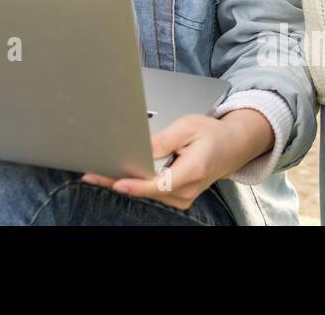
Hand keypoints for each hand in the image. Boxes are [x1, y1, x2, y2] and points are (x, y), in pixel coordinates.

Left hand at [81, 109, 272, 210]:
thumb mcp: (188, 127)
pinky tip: (119, 174)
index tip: (118, 182)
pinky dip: (136, 183)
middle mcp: (188, 190)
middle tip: (92, 173)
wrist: (232, 147)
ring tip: (99, 172)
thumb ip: (165, 140)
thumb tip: (141, 149)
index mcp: (194, 170)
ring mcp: (183, 197)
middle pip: (148, 190)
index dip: (137, 185)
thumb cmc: (211, 134)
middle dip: (120, 180)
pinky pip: (153, 191)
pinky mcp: (177, 197)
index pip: (161, 183)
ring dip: (125, 182)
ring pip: (148, 192)